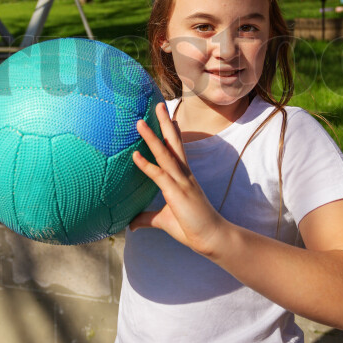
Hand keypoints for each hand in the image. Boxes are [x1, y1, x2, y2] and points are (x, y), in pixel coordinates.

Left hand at [130, 102, 229, 256]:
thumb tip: (130, 223)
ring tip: (140, 122)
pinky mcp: (177, 193)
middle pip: (174, 143)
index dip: (173, 133)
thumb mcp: (164, 221)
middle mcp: (184, 175)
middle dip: (165, 123)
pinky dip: (146, 164)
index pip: (178, 149)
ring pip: (165, 154)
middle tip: (158, 104)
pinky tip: (134, 155)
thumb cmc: (192, 228)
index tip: (169, 117)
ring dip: (152, 137)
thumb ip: (147, 218)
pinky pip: (159, 175)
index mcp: (184, 177)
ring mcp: (181, 182)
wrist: (212, 238)